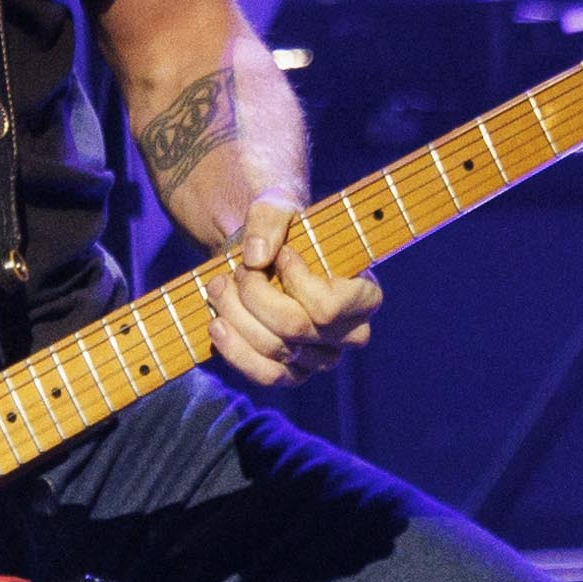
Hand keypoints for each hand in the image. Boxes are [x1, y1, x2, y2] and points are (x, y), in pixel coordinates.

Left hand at [203, 198, 376, 389]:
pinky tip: (217, 324)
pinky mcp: (293, 373)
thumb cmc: (282, 231)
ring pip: (275, 351)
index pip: (329, 306)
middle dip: (255, 295)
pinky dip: (234, 350)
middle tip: (238, 270)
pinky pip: (265, 375)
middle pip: (295, 329)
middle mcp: (350, 334)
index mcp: (365, 294)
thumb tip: (255, 257)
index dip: (296, 281)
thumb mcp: (276, 207)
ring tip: (219, 288)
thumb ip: (268, 219)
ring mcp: (321, 358)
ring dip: (237, 318)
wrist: (263, 256)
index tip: (283, 254)